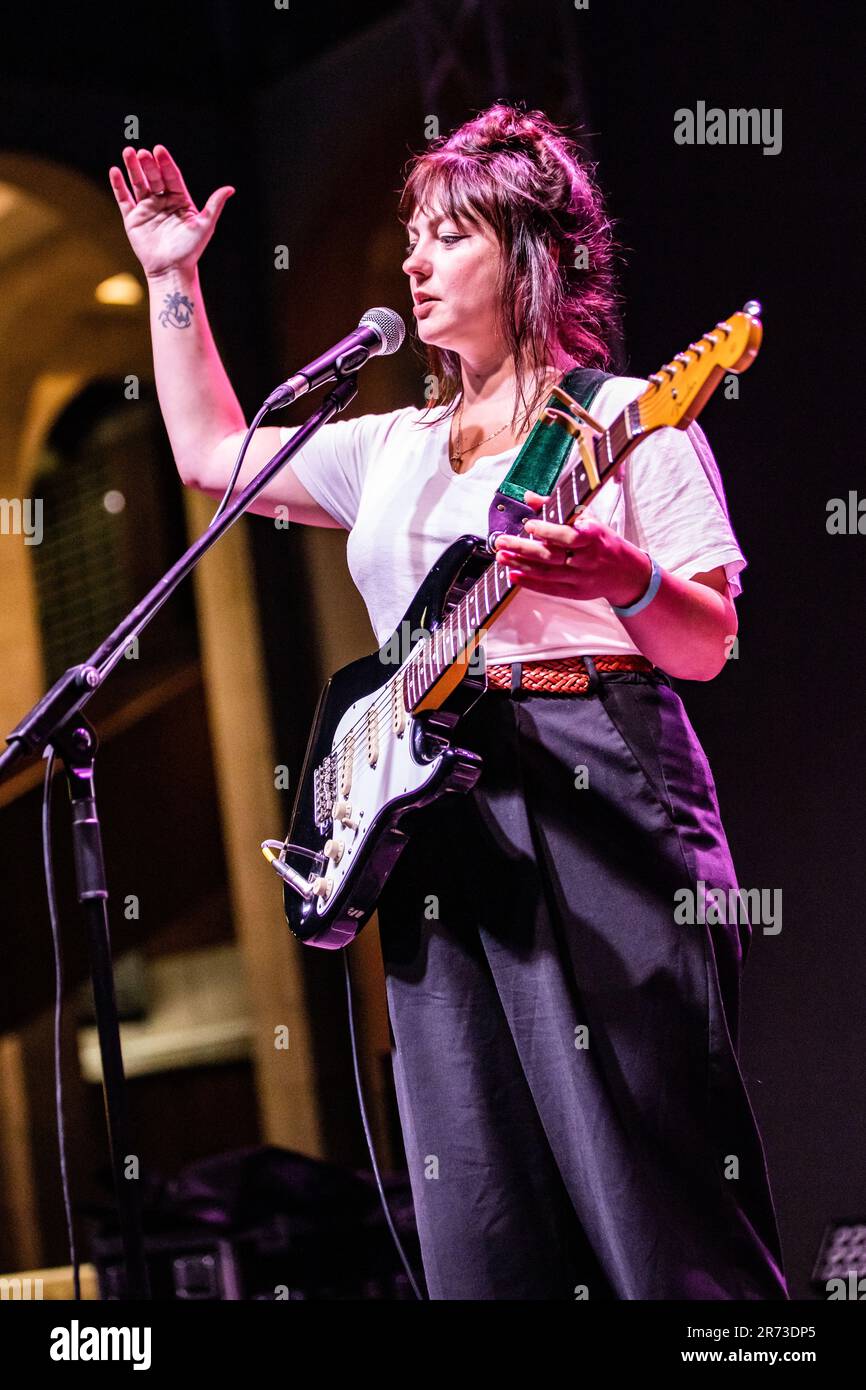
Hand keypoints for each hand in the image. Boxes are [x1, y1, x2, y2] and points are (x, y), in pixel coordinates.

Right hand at [108, 144, 234, 278]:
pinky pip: (124, 199)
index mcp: (180, 200)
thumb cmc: (190, 250)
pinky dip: (118, 185)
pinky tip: (114, 171)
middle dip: (148, 165)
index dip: (165, 164)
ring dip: (133, 168)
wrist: (171, 270)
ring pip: (138, 184)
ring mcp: (147, 209)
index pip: (172, 177)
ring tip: (128, 152)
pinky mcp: (133, 218)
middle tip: (143, 153)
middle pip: (154, 178)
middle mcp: (163, 201)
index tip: (159, 150)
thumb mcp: (204, 225)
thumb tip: (230, 188)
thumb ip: (214, 206)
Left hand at [493, 489, 651, 605]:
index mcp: (594, 537)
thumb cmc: (603, 541)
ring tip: (501, 556)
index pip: (568, 535)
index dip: (548, 531)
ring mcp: (581, 578)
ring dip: (521, 565)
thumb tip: (530, 497)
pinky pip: (549, 588)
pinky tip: (513, 575)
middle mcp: (587, 559)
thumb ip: (558, 508)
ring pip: (547, 572)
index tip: (529, 525)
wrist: (627, 573)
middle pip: (551, 555)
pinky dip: (530, 582)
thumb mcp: (589, 519)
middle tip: (501, 542)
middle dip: (523, 548)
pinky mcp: (575, 592)